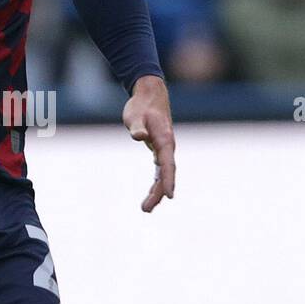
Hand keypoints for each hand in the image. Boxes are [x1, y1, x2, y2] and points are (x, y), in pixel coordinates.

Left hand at [122, 75, 175, 212]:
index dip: (168, 181)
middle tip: (146, 209)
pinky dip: (157, 183)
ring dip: (157, 192)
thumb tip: (139, 137)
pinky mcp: (159, 150)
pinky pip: (160, 171)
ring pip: (164, 175)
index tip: (169, 196)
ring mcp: (164, 149)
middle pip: (166, 174)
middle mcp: (167, 147)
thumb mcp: (135, 115)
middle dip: (159, 193)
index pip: (168, 165)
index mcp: (164, 140)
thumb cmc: (141, 105)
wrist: (149, 94)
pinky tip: (152, 194)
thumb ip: (137, 127)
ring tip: (146, 208)